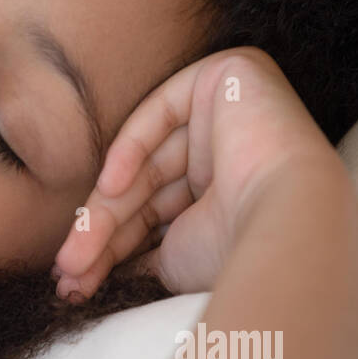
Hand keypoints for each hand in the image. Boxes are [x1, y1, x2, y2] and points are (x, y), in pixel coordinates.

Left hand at [52, 46, 342, 298]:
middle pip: (145, 190)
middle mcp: (229, 154)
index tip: (73, 283)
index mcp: (227, 198)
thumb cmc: (241, 251)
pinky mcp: (232, 75)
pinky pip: (163, 110)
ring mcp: (231, 113)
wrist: (291, 223)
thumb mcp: (174, 257)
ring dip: (104, 209)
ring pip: (147, 159)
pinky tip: (107, 189)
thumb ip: (137, 251)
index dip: (110, 248)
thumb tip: (85, 270)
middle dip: (101, 233)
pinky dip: (130, 147)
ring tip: (72, 257)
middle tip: (66, 273)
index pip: (152, 216)